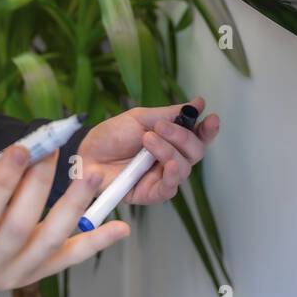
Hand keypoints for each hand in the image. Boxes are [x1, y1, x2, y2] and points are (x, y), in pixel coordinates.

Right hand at [0, 122, 127, 296]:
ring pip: (49, 244)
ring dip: (74, 209)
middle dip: (39, 186)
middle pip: (19, 228)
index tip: (21, 148)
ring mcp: (12, 276)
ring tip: (92, 176)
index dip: (2, 184)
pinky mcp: (33, 275)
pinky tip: (119, 227)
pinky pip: (67, 260)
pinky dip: (95, 244)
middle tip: (52, 148)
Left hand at [75, 95, 219, 205]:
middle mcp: (171, 159)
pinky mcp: (150, 194)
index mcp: (171, 140)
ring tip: (147, 139)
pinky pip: (169, 190)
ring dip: (169, 151)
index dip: (207, 130)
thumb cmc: (112, 135)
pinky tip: (166, 165)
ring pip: (183, 169)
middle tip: (160, 127)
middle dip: (182, 137)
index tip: (210, 118)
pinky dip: (171, 175)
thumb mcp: (141, 117)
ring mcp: (161, 177)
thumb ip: (169, 114)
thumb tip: (197, 103)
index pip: (198, 137)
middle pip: (195, 153)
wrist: (86, 152)